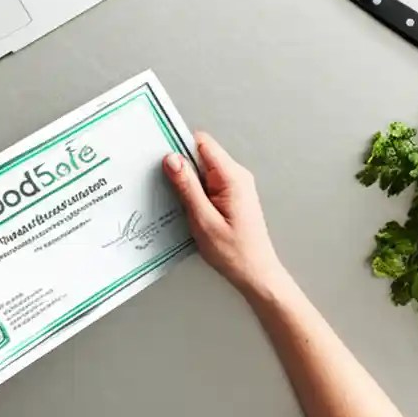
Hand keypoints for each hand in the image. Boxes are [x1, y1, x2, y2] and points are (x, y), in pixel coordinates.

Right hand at [164, 132, 285, 297]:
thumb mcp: (203, 220)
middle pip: (201, 154)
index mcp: (232, 177)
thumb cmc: (234, 252)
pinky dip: (194, 191)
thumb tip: (172, 159)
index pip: (202, 143)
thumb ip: (187, 187)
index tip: (161, 158)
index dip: (179, 146)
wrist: (256, 273)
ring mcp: (235, 185)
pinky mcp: (231, 195)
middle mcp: (236, 176)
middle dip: (181, 167)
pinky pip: (207, 182)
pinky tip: (188, 208)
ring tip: (179, 202)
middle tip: (166, 186)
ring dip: (187, 182)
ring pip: (202, 169)